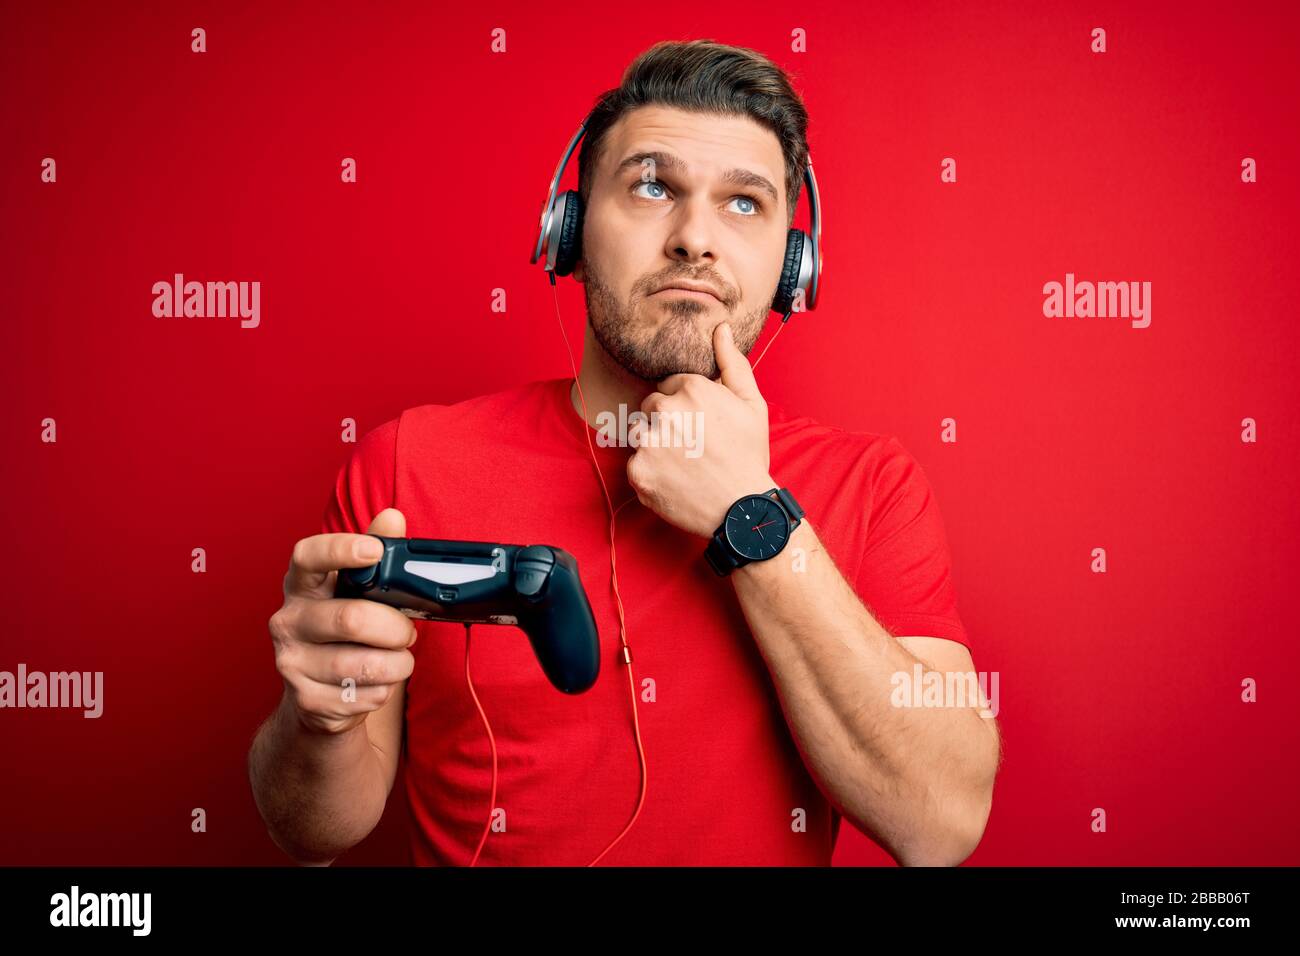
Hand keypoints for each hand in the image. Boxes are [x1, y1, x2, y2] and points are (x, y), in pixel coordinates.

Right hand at [268, 507, 416, 734]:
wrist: (319, 695)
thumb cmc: (345, 631)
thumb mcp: (359, 590)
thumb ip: (377, 554)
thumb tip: (392, 517)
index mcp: (302, 585)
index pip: (308, 557)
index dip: (340, 550)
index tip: (373, 550)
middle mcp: (288, 621)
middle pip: (350, 619)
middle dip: (393, 627)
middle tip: (407, 632)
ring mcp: (291, 662)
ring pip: (362, 663)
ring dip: (396, 663)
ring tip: (399, 659)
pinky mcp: (307, 700)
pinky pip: (365, 694)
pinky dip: (385, 689)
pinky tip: (376, 682)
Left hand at [626, 321, 774, 537]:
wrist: (742, 509)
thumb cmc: (749, 455)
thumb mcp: (751, 404)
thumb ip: (732, 363)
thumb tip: (721, 329)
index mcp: (693, 388)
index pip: (669, 385)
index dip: (685, 406)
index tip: (700, 427)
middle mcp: (667, 410)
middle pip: (651, 406)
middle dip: (666, 422)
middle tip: (692, 447)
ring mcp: (649, 441)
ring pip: (638, 432)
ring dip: (654, 444)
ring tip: (682, 463)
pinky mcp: (637, 470)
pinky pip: (634, 463)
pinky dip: (650, 472)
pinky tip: (674, 480)